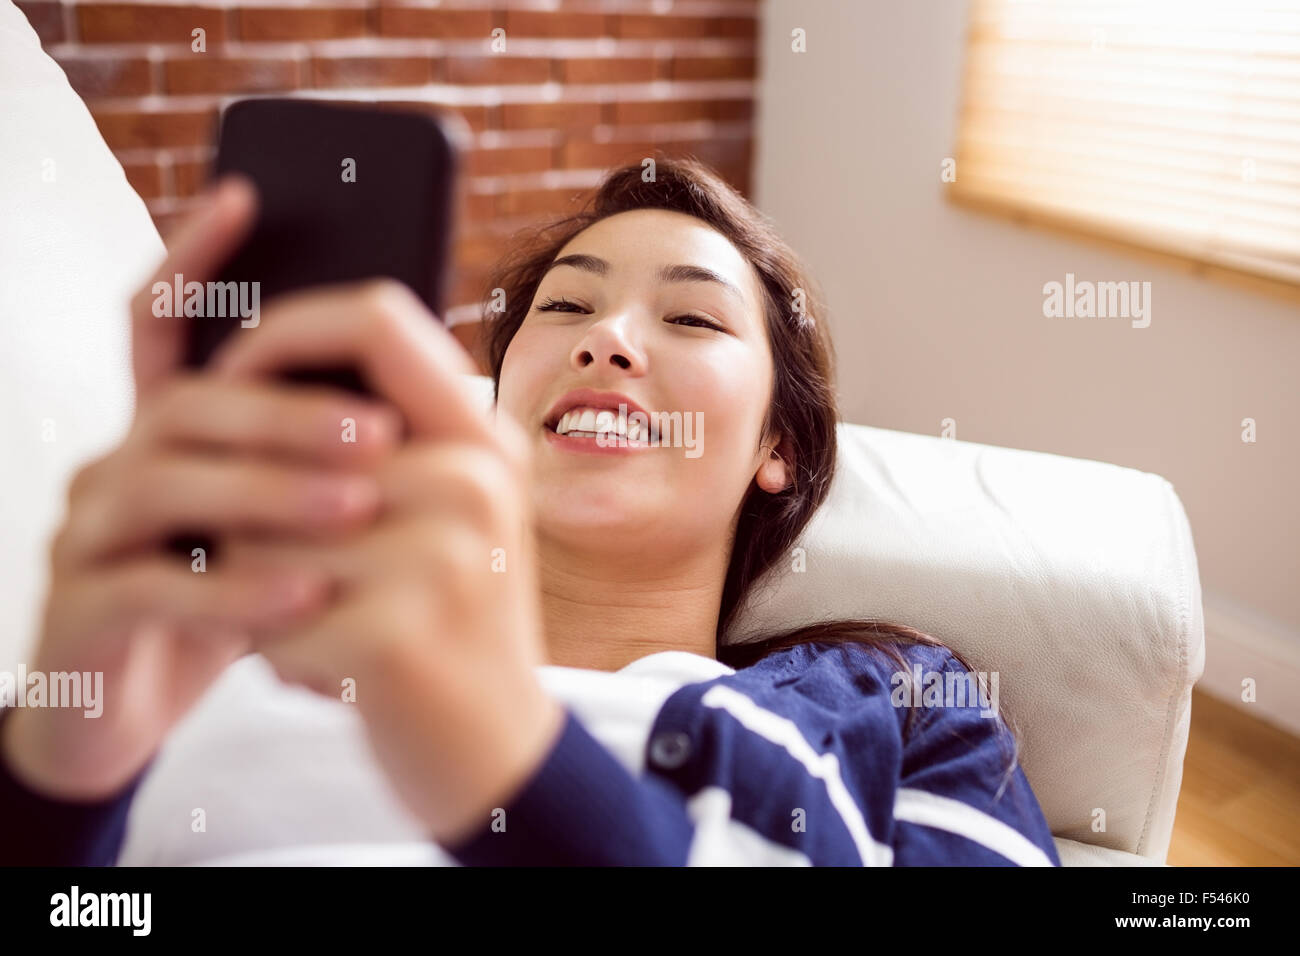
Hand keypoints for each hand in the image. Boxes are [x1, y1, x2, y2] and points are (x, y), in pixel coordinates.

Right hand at [1, 178, 401, 800]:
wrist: (124, 712)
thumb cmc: (215, 601)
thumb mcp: (269, 526)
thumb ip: (310, 463)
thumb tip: (417, 397)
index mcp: (161, 433)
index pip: (159, 324)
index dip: (192, 256)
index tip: (245, 195)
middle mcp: (112, 464)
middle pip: (186, 405)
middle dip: (284, 410)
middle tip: (376, 430)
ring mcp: (83, 534)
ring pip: (165, 484)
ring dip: (270, 492)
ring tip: (357, 507)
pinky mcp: (77, 611)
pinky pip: (152, 586)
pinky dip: (235, 590)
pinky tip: (307, 597)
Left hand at [211, 279, 565, 844]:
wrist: (499, 750)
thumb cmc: (453, 621)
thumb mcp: (455, 512)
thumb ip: (393, 438)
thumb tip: (264, 366)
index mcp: (486, 437)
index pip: (378, 316)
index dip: (288, 328)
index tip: (237, 371)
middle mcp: (472, 482)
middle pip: (288, 439)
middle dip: (248, 493)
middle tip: (249, 534)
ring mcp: (438, 558)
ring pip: (256, 528)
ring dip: (254, 580)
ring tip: (316, 617)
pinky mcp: (393, 635)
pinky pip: (260, 605)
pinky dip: (266, 641)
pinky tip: (321, 662)